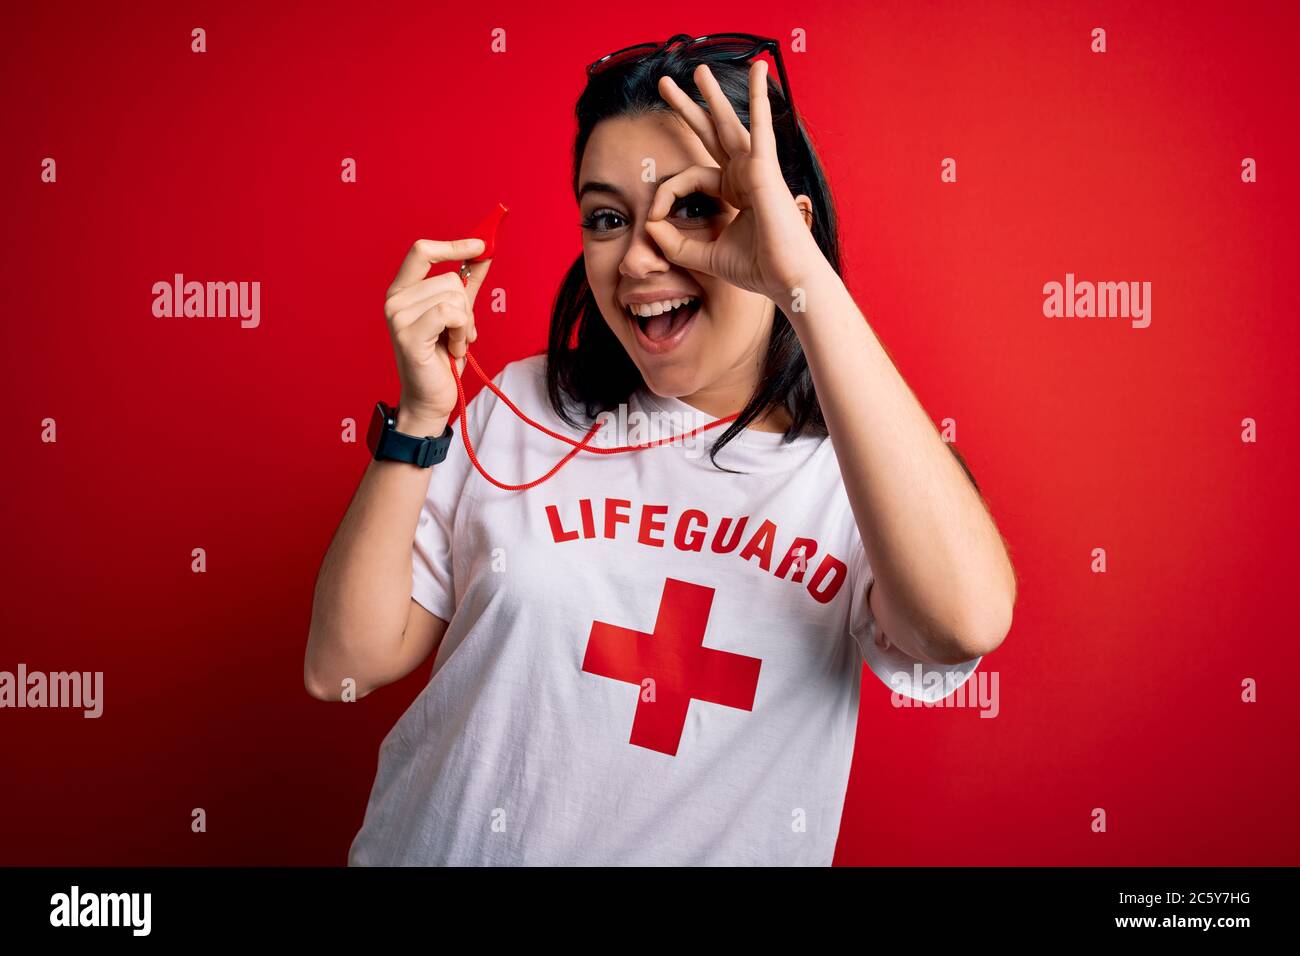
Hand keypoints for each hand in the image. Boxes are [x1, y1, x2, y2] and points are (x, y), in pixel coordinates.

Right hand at [383, 237, 493, 429]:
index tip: (481, 244)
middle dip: (467, 307)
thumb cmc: (442, 358)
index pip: (422, 251)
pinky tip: (453, 349)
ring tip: (453, 343)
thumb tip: (483, 254)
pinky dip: (461, 333)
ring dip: (465, 324)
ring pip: (454, 298)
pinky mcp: (408, 334)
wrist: (432, 398)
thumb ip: (468, 284)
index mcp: (402, 291)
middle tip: (459, 332)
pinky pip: (450, 314)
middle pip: (449, 279)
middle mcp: (395, 300)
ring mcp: (397, 316)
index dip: (453, 245)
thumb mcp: (458, 315)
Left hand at [644, 60, 827, 302]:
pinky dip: (758, 99)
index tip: (652, 219)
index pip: (690, 178)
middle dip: (686, 109)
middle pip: (709, 134)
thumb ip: (676, 244)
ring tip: (698, 70)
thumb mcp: (705, 257)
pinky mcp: (766, 169)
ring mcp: (756, 169)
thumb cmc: (757, 270)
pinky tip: (758, 70)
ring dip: (712, 95)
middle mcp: (744, 175)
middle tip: (664, 85)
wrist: (786, 280)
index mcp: (733, 192)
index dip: (666, 194)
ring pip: (728, 124)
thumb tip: (649, 226)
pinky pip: (759, 127)